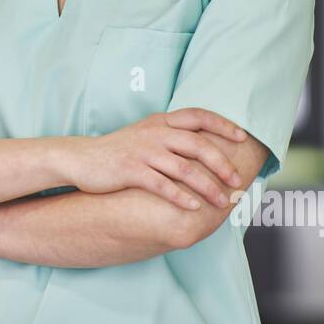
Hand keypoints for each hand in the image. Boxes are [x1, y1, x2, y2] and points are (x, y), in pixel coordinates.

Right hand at [68, 108, 251, 210]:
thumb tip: (204, 147)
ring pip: (184, 168)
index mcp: (161, 122)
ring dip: (207, 186)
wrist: (82, 158)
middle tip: (237, 181)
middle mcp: (155, 133)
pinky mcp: (130, 170)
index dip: (223, 125)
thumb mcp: (146, 135)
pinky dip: (180, 196)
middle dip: (222, 164)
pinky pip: (161, 184)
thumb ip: (172, 136)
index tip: (242, 137)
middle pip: (198, 145)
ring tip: (222, 201)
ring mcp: (143, 151)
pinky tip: (193, 207)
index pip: (199, 116)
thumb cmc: (118, 151)